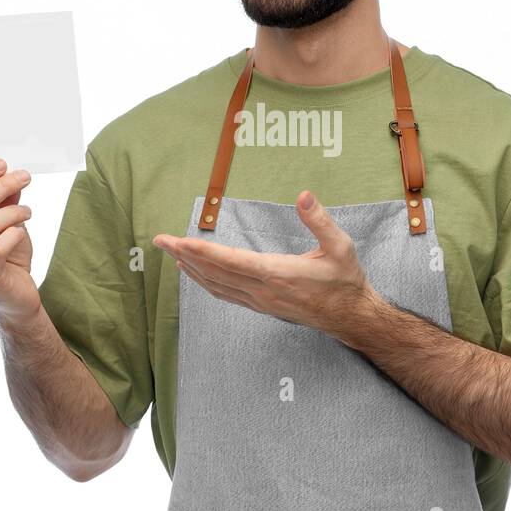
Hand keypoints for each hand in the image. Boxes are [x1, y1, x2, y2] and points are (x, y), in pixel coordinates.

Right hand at [0, 158, 39, 324]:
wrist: (15, 295)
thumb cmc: (7, 256)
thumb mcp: (5, 222)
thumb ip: (4, 200)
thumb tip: (9, 174)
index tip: (2, 165)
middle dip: (1, 186)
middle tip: (24, 178)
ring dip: (12, 211)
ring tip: (27, 212)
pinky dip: (14, 233)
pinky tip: (22, 232)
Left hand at [152, 190, 381, 335]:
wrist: (350, 316)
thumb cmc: (345, 280)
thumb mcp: (341, 246)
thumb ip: (319, 220)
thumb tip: (304, 195)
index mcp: (279, 274)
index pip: (231, 261)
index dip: (203, 251)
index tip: (180, 241)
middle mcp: (263, 291)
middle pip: (215, 272)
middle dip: (185, 255)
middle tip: (160, 240)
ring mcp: (260, 301)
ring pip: (216, 286)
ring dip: (191, 269)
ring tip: (171, 253)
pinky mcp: (261, 306)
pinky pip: (225, 294)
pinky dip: (204, 282)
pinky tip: (194, 273)